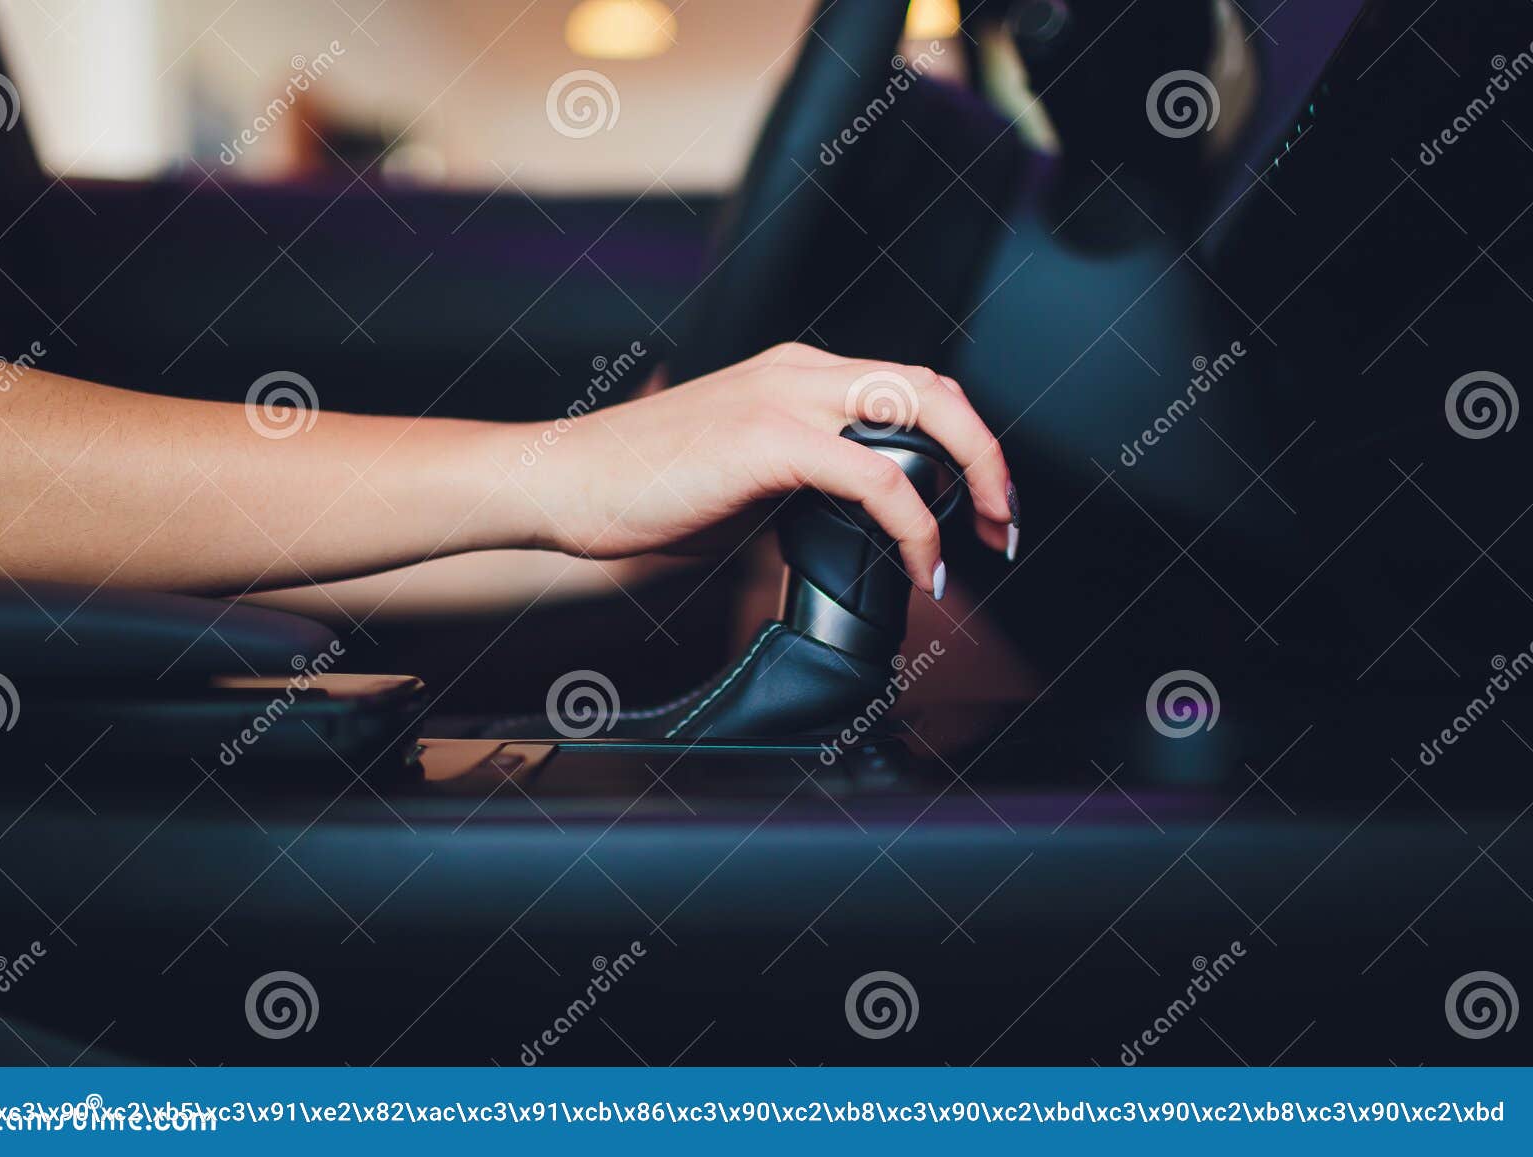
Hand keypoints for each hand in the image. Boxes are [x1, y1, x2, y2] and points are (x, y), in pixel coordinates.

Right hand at [500, 343, 1016, 595]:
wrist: (564, 481)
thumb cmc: (641, 489)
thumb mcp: (743, 483)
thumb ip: (804, 489)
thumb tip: (854, 533)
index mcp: (795, 374)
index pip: (909, 387)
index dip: (962, 442)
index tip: (976, 505)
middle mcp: (799, 370)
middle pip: (934, 386)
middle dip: (988, 455)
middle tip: (1001, 520)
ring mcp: (784, 397)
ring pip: (922, 411)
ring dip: (971, 478)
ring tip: (977, 540)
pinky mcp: (768, 439)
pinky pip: (876, 476)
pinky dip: (913, 523)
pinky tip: (918, 565)